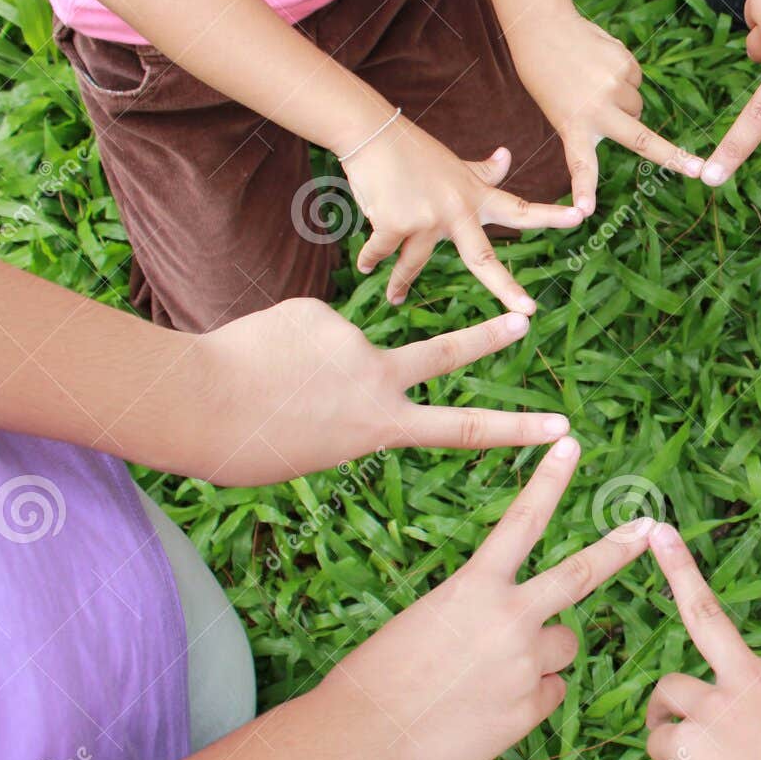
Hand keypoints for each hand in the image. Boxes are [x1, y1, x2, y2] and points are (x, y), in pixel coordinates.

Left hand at [196, 297, 567, 485]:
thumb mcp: (316, 448)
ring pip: (338, 346)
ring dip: (309, 362)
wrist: (201, 401)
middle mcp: (377, 378)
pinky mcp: (318, 310)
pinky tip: (257, 356)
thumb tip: (353, 374)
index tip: (560, 427)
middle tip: (522, 319)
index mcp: (380, 425)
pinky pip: (307, 327)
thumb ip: (350, 413)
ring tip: (267, 380)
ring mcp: (351, 339)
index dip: (517, 430)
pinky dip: (285, 342)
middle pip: (445, 354)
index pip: (463, 430)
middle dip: (487, 336)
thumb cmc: (248, 445)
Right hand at [317, 437, 651, 759]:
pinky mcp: (530, 711)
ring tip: (491, 677)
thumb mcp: (428, 621)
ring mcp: (525, 665)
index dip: (550, 480)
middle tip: (649, 528)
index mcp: (473, 587)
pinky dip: (528, 700)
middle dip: (618, 550)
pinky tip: (488, 711)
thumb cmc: (379, 678)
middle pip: (580, 575)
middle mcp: (508, 618)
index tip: (571, 443)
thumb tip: (518, 631)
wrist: (363, 740)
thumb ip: (480, 613)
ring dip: (543, 655)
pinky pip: (549, 695)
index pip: (521, 520)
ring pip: (564, 648)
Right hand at [344, 114, 584, 309]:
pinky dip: (370, 260)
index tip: (580, 218)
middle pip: (483, 257)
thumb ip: (483, 170)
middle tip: (528, 310)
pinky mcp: (394, 223)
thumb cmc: (412, 149)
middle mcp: (456, 211)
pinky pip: (381, 252)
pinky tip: (364, 268)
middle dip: (505, 287)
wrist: (371, 133)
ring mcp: (426, 220)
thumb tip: (507, 155)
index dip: (551, 216)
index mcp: (475, 197)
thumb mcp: (455, 162)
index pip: (520, 209)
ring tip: (394, 299)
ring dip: (399, 283)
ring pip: (414, 264)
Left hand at [510, 8, 703, 212]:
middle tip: (699, 170)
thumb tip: (639, 114)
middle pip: (643, 140)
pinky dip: (624, 76)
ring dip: (625, 99)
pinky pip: (636, 80)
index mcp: (573, 127)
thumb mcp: (562, 108)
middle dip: (675, 157)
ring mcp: (614, 86)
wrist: (543, 28)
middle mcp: (596, 110)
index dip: (585, 190)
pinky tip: (601, 66)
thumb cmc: (549, 76)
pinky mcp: (625, 64)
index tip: (584, 213)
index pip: (580, 165)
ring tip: (595, 83)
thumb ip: (598, 120)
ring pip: (637, 106)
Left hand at [643, 521, 760, 759]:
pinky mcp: (690, 739)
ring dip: (671, 718)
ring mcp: (719, 707)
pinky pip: (660, 741)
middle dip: (680, 567)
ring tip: (700, 755)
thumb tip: (738, 721)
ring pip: (668, 693)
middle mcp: (754, 681)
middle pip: (706, 612)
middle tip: (659, 531)